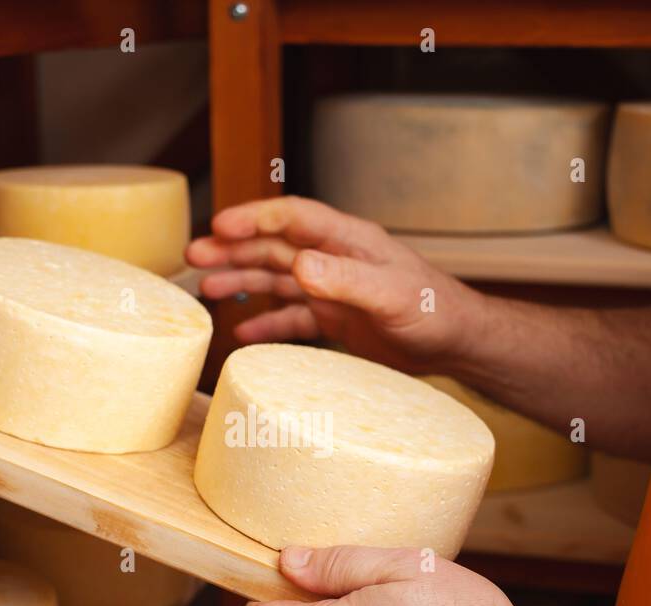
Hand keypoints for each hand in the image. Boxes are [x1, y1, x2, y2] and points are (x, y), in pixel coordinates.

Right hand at [186, 196, 489, 373]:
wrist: (457, 343)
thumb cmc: (434, 310)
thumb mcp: (390, 294)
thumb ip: (345, 279)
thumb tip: (299, 264)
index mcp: (348, 241)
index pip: (293, 218)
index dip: (255, 218)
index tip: (220, 226)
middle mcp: (335, 260)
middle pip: (274, 247)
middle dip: (233, 248)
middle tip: (193, 255)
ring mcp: (333, 289)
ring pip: (277, 280)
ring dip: (242, 281)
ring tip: (205, 287)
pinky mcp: (336, 320)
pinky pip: (292, 319)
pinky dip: (267, 324)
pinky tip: (242, 333)